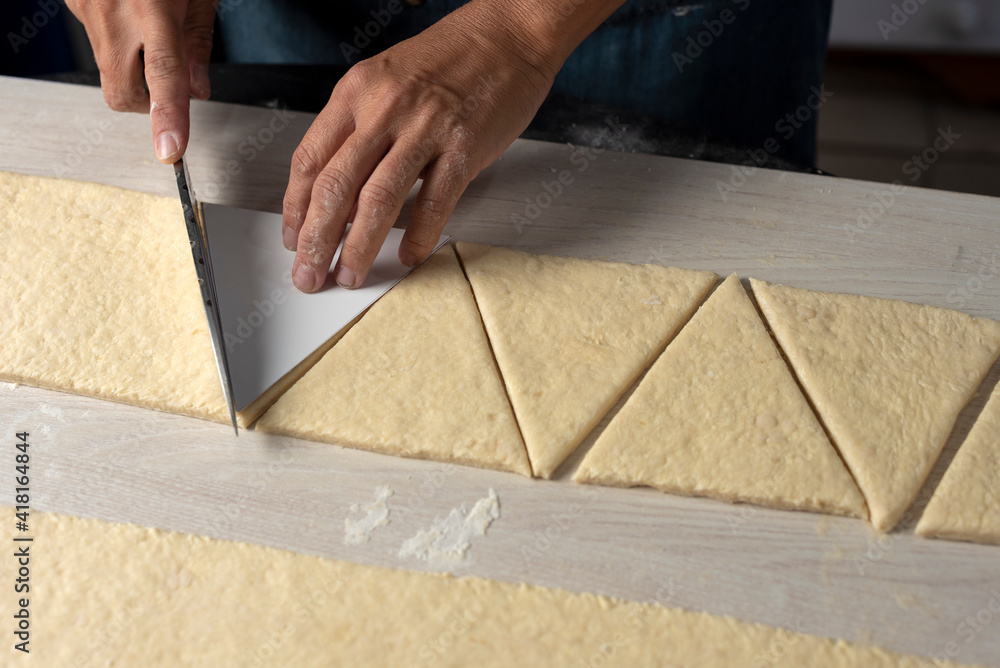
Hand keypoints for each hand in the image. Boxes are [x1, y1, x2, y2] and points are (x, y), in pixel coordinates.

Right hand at [67, 0, 216, 162]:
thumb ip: (198, 41)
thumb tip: (198, 91)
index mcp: (153, 6)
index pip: (164, 75)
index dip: (168, 117)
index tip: (170, 149)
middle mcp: (113, 10)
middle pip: (123, 91)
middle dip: (146, 102)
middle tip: (167, 82)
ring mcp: (84, 7)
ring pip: (107, 69)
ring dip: (131, 67)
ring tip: (149, 30)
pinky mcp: (70, 2)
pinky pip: (95, 39)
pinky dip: (117, 39)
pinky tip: (127, 10)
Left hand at [282, 3, 559, 291]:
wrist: (508, 34)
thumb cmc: (451, 60)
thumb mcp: (386, 82)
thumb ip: (360, 130)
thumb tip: (340, 191)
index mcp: (356, 91)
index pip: (309, 160)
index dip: (295, 209)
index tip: (293, 240)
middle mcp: (383, 108)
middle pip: (335, 187)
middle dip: (316, 240)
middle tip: (310, 274)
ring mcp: (425, 127)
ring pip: (377, 200)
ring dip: (359, 247)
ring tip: (350, 274)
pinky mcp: (463, 147)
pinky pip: (433, 203)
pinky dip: (418, 236)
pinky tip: (408, 256)